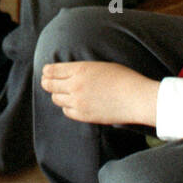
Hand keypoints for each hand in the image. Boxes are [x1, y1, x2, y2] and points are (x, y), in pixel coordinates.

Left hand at [40, 61, 158, 126]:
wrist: (136, 98)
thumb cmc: (124, 78)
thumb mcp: (100, 66)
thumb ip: (82, 70)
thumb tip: (68, 73)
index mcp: (80, 69)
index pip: (52, 70)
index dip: (47, 71)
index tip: (46, 72)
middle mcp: (75, 85)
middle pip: (49, 85)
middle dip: (47, 82)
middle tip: (47, 82)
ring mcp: (78, 102)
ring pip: (56, 99)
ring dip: (58, 95)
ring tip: (63, 93)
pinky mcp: (83, 115)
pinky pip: (66, 111)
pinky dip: (67, 107)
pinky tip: (73, 104)